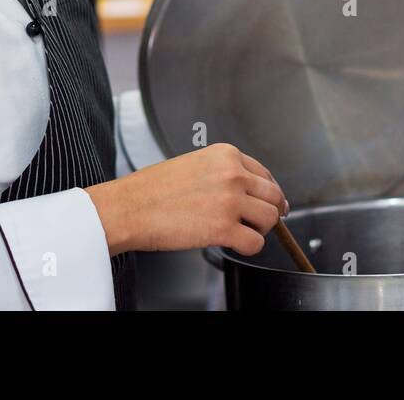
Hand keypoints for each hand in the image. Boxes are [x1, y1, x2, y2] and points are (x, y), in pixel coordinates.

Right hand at [84, 143, 288, 256]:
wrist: (129, 207)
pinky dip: (248, 247)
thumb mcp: (195, 164)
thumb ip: (224, 173)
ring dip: (259, 230)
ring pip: (270, 219)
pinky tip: (233, 244)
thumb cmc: (154, 189)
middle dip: (269, 212)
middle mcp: (233, 174)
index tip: (271, 203)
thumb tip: (251, 192)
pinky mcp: (223, 228)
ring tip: (240, 232)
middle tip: (259, 222)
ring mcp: (230, 201)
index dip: (269, 193)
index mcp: (226, 155)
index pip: (266, 174)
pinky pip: (255, 243)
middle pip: (273, 196)